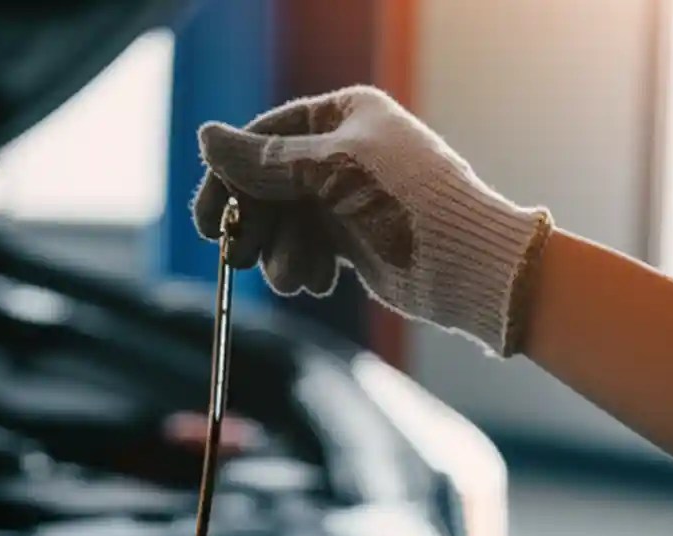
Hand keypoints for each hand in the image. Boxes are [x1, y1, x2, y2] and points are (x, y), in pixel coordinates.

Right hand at [192, 85, 553, 356]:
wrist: (467, 266)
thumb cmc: (407, 204)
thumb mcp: (329, 172)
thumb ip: (264, 160)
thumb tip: (205, 137)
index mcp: (342, 114)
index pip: (264, 138)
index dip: (229, 178)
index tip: (208, 220)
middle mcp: (342, 151)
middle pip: (267, 184)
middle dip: (253, 224)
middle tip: (236, 256)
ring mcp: (347, 196)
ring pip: (283, 223)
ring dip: (280, 254)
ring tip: (295, 278)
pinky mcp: (354, 238)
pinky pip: (306, 249)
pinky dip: (304, 267)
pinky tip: (319, 283)